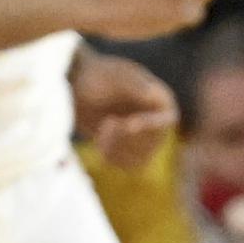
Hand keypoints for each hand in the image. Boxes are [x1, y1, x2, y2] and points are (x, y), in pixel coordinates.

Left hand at [69, 50, 177, 168]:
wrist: (77, 90)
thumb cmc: (95, 77)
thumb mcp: (113, 79)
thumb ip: (132, 86)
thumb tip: (152, 93)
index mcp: (160, 98)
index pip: (166, 121)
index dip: (149, 126)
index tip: (126, 124)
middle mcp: (158, 121)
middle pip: (151, 143)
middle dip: (126, 136)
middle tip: (107, 123)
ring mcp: (146, 138)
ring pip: (140, 158)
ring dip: (116, 147)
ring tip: (102, 129)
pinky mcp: (132, 151)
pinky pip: (128, 164)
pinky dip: (111, 156)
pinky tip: (100, 141)